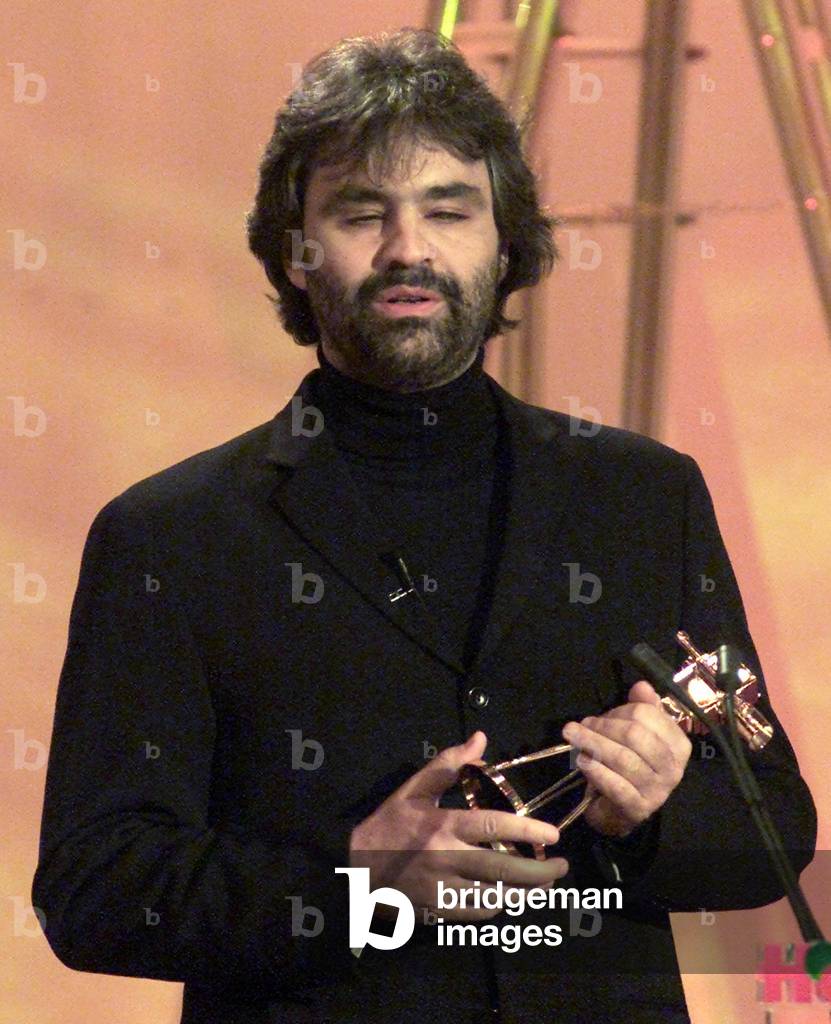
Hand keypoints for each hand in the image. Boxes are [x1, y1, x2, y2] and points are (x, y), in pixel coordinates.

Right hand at [349, 731, 568, 921]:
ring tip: (546, 883)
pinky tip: (513, 897)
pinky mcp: (439, 910)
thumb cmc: (389, 824)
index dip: (527, 830)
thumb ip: (449, 764)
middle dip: (539, 871)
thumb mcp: (415, 788)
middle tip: (561, 867)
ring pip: (495, 897)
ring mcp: (443, 889)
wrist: (356, 867)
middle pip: (502, 869)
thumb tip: (480, 740)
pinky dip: (500, 906)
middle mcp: (446, 858)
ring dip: (526, 892)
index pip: (492, 826)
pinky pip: (478, 913)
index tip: (553, 834)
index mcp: (442, 825)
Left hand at [562, 680, 692, 838]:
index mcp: (678, 744)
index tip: (599, 716)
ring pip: (623, 759)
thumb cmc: (628, 764)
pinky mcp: (639, 808)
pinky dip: (596, 770)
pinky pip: (616, 785)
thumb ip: (642, 708)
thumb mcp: (636, 733)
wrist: (620, 809)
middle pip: (634, 735)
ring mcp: (658, 790)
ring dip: (593, 745)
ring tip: (573, 738)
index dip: (618, 711)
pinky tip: (582, 761)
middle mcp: (674, 768)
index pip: (647, 715)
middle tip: (580, 726)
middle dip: (602, 727)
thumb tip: (642, 686)